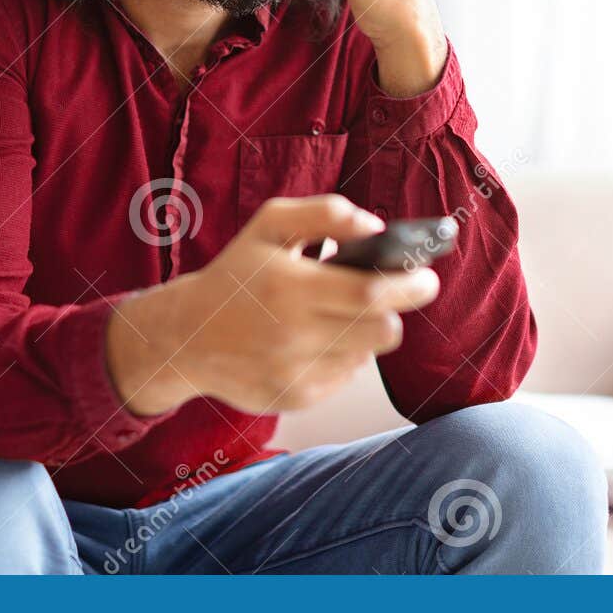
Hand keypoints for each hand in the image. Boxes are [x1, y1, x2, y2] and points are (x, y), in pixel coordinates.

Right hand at [107, 195, 439, 415]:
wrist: (186, 336)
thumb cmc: (236, 273)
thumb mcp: (269, 225)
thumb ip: (325, 213)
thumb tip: (376, 226)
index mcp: (290, 287)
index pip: (373, 294)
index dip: (411, 286)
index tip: (426, 275)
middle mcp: (294, 336)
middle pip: (383, 332)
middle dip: (393, 310)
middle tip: (388, 294)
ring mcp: (295, 373)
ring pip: (367, 355)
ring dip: (363, 333)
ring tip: (334, 314)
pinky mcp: (295, 399)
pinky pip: (344, 377)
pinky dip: (340, 356)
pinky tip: (312, 340)